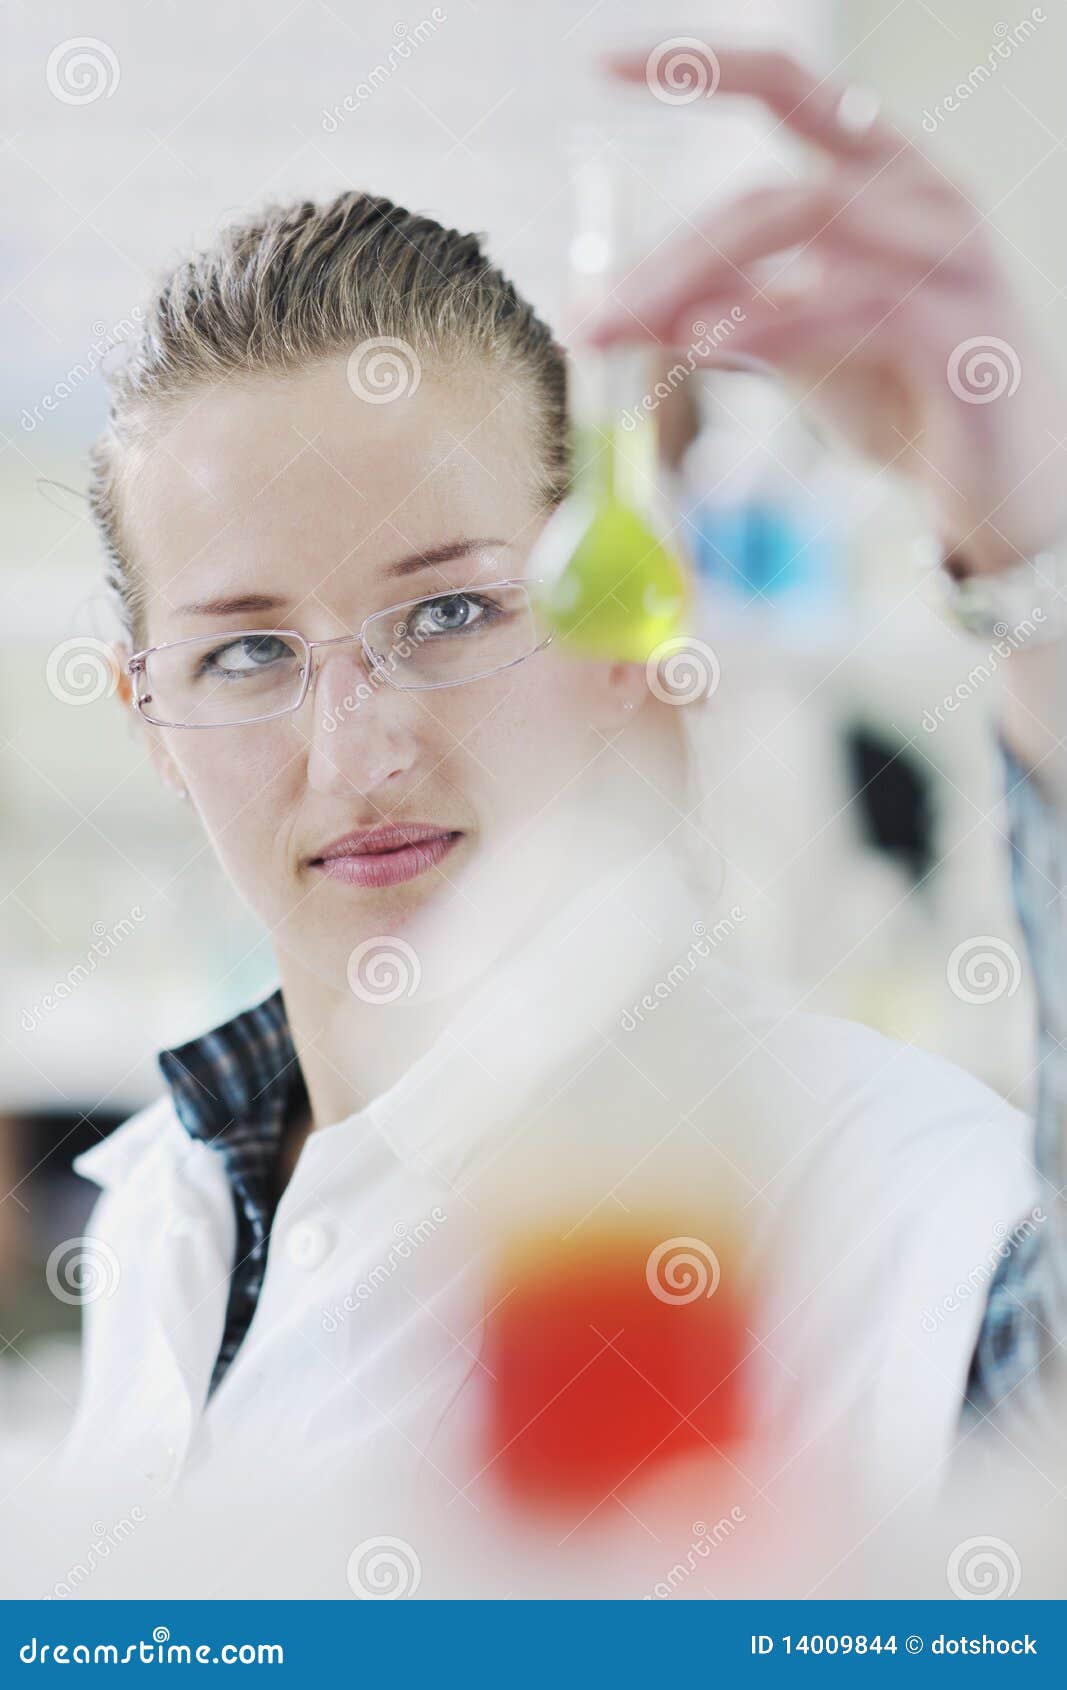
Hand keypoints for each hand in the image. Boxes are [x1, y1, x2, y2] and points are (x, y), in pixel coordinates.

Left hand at [585, 47, 1066, 575]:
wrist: (997, 489)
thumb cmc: (901, 400)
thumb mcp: (793, 346)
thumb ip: (716, 314)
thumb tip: (609, 310)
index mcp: (882, 179)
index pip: (789, 89)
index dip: (698, 66)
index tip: (604, 65)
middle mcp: (923, 198)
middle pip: (773, 197)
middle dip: (669, 258)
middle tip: (592, 317)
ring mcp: (951, 258)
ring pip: (808, 229)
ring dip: (700, 282)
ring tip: (628, 330)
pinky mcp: (961, 331)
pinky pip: (855, 306)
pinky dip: (772, 319)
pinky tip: (704, 343)